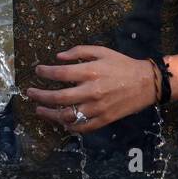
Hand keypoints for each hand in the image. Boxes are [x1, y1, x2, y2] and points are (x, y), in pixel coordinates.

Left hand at [24, 45, 156, 133]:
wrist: (148, 83)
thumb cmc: (122, 65)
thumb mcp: (101, 51)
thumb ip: (78, 52)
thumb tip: (57, 58)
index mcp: (91, 72)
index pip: (59, 74)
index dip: (45, 73)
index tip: (38, 71)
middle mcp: (92, 91)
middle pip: (58, 98)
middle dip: (40, 96)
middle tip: (30, 93)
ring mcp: (98, 108)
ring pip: (67, 115)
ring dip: (50, 114)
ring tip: (39, 109)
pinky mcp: (105, 119)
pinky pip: (83, 127)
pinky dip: (70, 126)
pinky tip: (61, 121)